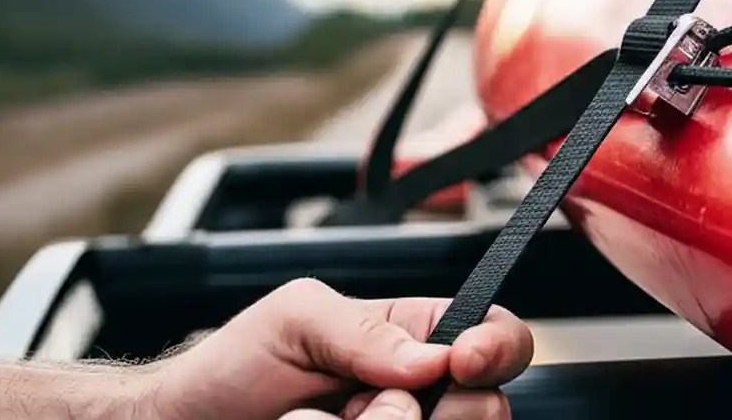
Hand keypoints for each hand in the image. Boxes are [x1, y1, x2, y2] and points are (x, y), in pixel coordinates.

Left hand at [144, 278, 532, 419]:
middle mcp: (422, 401)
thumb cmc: (233, 369)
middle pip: (487, 410)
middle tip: (368, 404)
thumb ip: (362, 327)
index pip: (495, 339)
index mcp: (416, 342)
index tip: (465, 362)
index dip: (498, 349)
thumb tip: (429, 357)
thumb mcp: (294, 320)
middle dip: (429, 410)